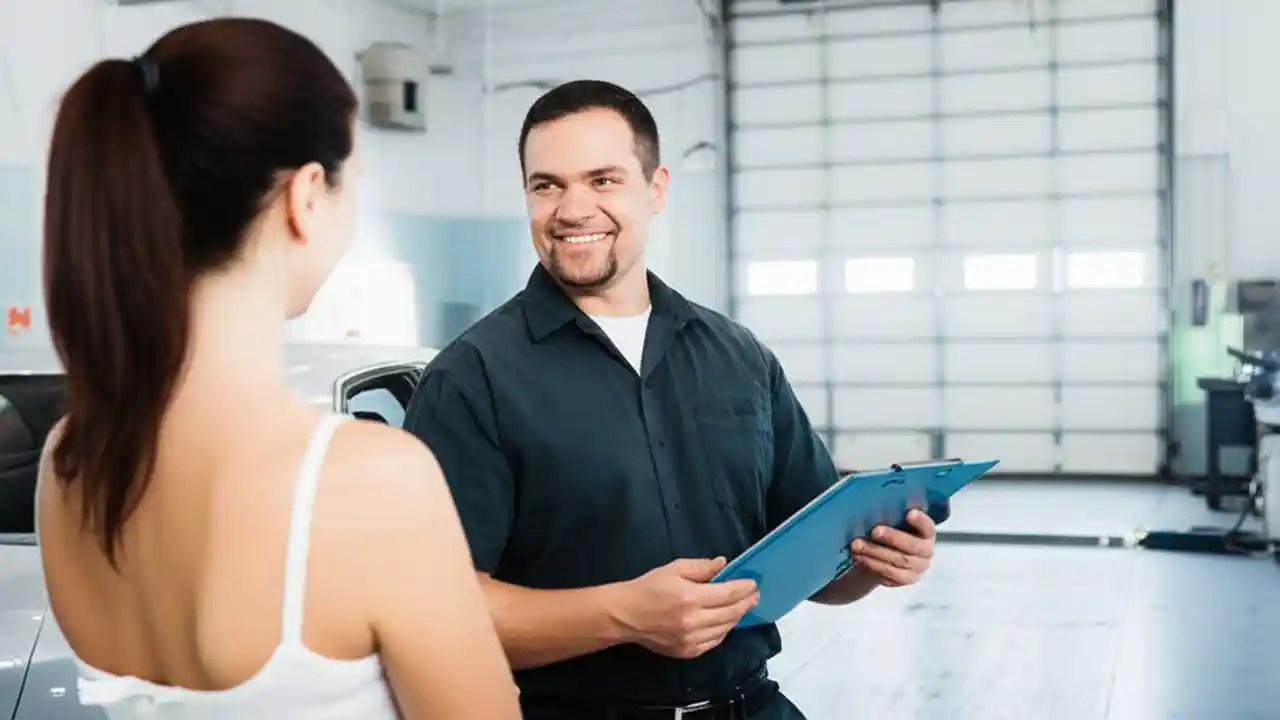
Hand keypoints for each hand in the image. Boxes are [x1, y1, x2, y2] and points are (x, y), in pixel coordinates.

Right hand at [612, 558, 758, 658]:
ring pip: (725, 629)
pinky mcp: (687, 652)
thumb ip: (701, 567)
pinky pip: (714, 642)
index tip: (754, 584)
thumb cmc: (648, 588)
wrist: (625, 615)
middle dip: (746, 602)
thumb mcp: (673, 569)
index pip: (728, 593)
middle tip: (755, 595)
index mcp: (691, 597)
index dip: (744, 588)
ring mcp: (691, 639)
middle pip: (731, 612)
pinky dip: (723, 631)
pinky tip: (726, 623)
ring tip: (743, 607)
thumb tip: (723, 564)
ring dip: (737, 617)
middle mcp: (694, 621)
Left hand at [850, 508, 935, 587]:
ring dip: (875, 552)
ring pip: (898, 560)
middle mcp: (926, 551)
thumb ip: (891, 516)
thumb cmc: (890, 532)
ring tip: (857, 545)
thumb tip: (873, 507)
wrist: (883, 556)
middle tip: (874, 531)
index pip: (928, 526)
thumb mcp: (893, 522)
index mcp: (926, 533)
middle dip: (892, 537)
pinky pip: (889, 573)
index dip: (920, 521)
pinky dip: (872, 564)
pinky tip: (859, 556)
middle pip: (912, 546)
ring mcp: (917, 567)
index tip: (910, 513)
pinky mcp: (905, 579)